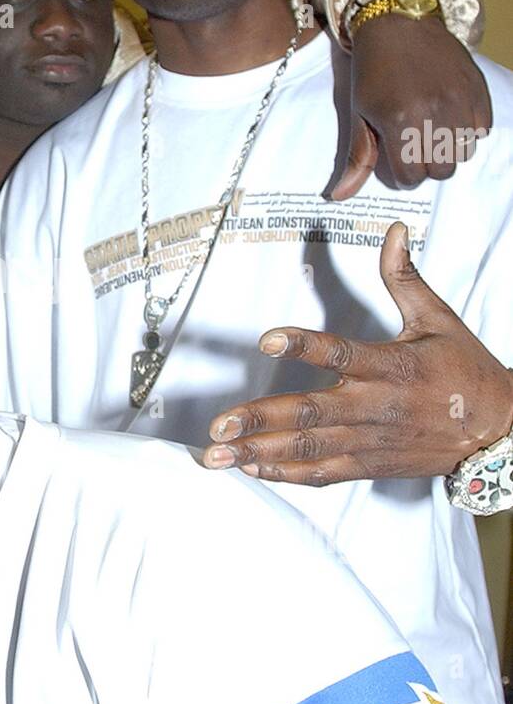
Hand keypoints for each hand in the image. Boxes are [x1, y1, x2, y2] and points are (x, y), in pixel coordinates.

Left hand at [203, 222, 512, 485]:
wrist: (496, 433)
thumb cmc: (464, 371)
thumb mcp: (438, 319)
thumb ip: (405, 278)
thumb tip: (394, 230)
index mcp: (391, 366)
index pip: (341, 353)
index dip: (304, 344)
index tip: (267, 337)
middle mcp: (375, 406)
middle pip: (311, 412)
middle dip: (261, 418)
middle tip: (220, 424)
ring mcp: (369, 441)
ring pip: (308, 447)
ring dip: (259, 451)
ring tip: (217, 454)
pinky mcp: (368, 465)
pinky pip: (322, 472)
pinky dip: (286, 472)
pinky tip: (251, 468)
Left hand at [329, 13, 491, 199]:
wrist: (398, 23)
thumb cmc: (372, 71)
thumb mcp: (358, 113)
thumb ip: (357, 158)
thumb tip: (338, 197)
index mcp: (400, 120)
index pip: (411, 176)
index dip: (403, 173)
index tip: (396, 157)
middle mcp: (434, 111)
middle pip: (442, 170)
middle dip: (427, 164)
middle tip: (414, 145)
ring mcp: (460, 99)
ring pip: (464, 153)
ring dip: (448, 148)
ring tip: (431, 128)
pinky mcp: (477, 88)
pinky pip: (482, 129)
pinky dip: (467, 129)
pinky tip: (448, 113)